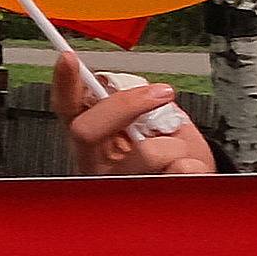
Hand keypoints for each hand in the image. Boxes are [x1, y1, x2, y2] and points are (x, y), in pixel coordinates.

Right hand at [59, 64, 215, 177]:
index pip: (67, 107)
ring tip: (175, 151)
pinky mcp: (144, 196)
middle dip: (125, 106)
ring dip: (174, 145)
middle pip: (86, 130)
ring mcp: (116, 182)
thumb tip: (139, 91)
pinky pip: (176, 171)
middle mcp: (95, 161)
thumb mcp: (150, 118)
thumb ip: (136, 104)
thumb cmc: (167, 150)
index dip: (64, 83)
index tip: (68, 59)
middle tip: (162, 93)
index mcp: (91, 135)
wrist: (192, 177)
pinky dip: (191, 166)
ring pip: (144, 153)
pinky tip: (185, 168)